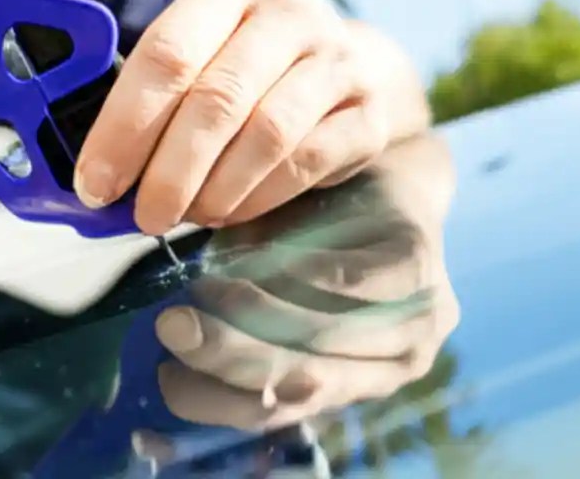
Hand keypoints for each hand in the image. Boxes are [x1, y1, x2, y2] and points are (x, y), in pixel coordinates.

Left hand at [75, 0, 389, 233]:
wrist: (346, 63)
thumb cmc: (241, 63)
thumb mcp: (197, 51)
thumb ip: (147, 96)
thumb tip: (93, 177)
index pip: (166, 54)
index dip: (124, 125)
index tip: (94, 183)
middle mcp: (288, 8)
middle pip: (217, 98)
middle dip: (168, 169)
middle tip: (141, 215)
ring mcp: (337, 55)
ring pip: (265, 133)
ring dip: (213, 188)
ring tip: (183, 215)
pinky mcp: (367, 109)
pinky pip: (305, 162)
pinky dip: (256, 197)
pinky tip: (227, 213)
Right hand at [150, 164, 459, 431]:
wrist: (380, 165)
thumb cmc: (302, 231)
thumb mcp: (257, 280)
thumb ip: (225, 314)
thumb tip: (165, 337)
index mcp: (342, 381)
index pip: (272, 413)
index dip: (213, 401)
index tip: (159, 373)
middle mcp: (386, 368)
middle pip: (300, 382)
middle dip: (227, 357)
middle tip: (172, 326)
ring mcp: (414, 323)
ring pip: (323, 337)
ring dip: (255, 314)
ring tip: (205, 286)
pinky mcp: (420, 265)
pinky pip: (351, 281)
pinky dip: (298, 272)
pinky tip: (258, 256)